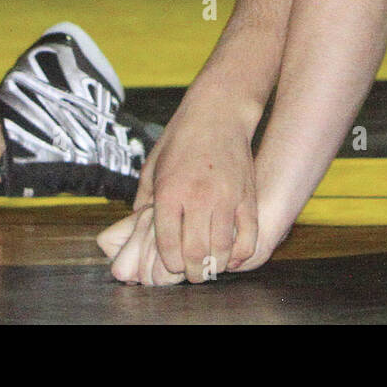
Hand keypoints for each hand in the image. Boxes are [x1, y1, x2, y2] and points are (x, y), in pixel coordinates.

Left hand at [94, 89, 258, 283]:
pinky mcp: (247, 195)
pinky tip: (233, 255)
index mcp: (170, 191)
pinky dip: (242, 253)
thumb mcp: (153, 165)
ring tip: (211, 267)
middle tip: (193, 274)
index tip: (172, 266)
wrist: (218, 112)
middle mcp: (198, 197)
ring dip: (215, 266)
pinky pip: (249, 236)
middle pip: (196, 253)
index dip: (169, 264)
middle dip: (192, 272)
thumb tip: (137, 229)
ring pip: (222, 249)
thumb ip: (144, 200)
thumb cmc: (181, 138)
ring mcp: (226, 197)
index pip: (168, 244)